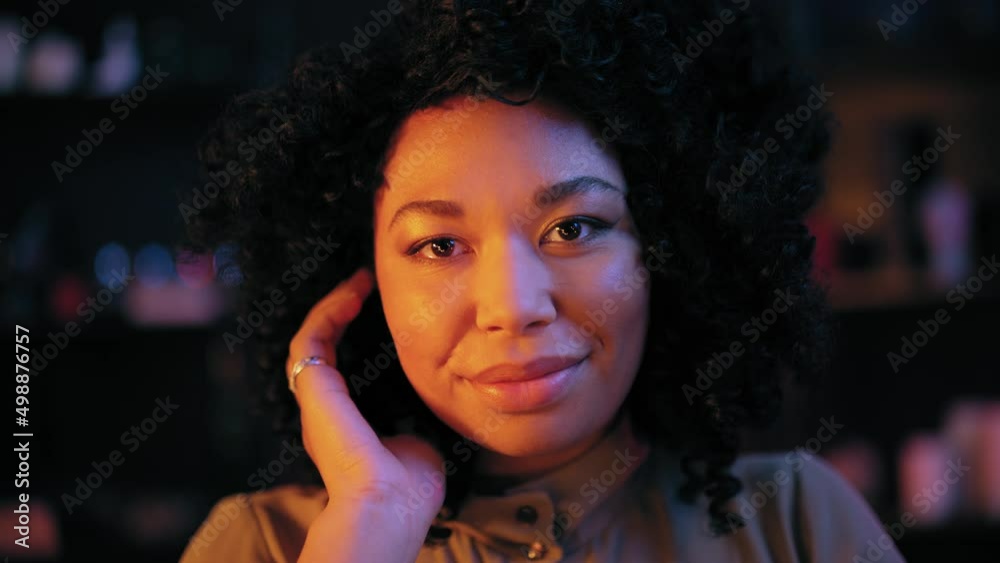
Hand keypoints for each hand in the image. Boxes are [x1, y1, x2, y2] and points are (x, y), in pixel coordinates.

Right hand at [287, 267, 445, 560]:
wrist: (390, 504)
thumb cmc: (408, 488)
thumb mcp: (418, 442)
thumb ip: (414, 422)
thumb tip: (426, 405)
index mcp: (346, 427)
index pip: (342, 372)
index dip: (353, 338)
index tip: (378, 311)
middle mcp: (324, 413)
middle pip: (320, 351)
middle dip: (338, 314)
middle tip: (362, 286)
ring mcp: (315, 401)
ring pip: (310, 340)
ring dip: (332, 307)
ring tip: (356, 283)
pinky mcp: (312, 389)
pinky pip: (310, 338)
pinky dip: (328, 312)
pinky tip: (350, 294)